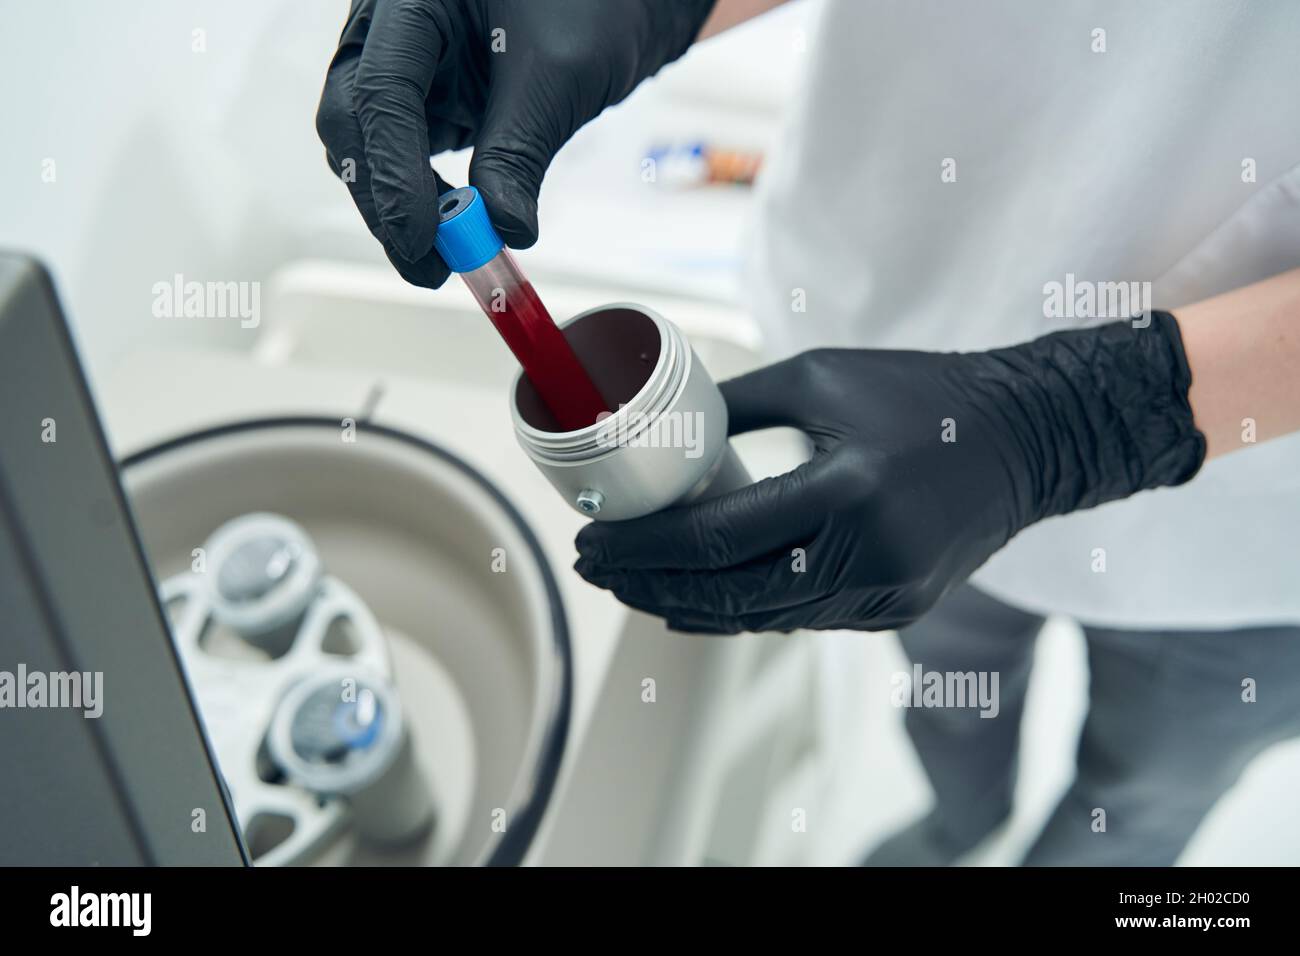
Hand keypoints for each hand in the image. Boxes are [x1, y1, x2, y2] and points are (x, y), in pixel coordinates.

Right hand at [316, 0, 715, 286]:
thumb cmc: (593, 2)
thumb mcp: (558, 74)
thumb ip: (519, 151)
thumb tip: (500, 228)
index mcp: (412, 0)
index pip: (380, 91)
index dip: (394, 174)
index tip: (422, 239)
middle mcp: (392, 28)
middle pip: (356, 121)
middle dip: (384, 198)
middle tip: (427, 264)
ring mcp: (404, 62)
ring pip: (370, 143)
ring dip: (398, 203)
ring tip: (446, 256)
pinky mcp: (425, 95)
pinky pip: (403, 151)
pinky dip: (422, 194)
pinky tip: (454, 225)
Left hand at [574, 315, 1205, 633]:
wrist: (1025, 441)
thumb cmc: (924, 396)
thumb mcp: (820, 378)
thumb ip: (736, 407)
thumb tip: (663, 433)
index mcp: (845, 490)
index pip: (713, 538)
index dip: (639, 549)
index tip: (589, 541)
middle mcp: (866, 556)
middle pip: (727, 594)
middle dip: (648, 586)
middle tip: (595, 568)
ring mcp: (885, 594)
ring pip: (760, 618)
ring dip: (690, 606)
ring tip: (635, 585)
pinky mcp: (895, 609)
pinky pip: (800, 618)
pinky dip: (744, 609)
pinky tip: (702, 598)